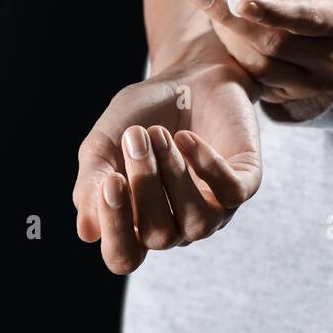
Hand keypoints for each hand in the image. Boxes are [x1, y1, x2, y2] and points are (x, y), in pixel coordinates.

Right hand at [73, 33, 261, 273]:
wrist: (188, 75)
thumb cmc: (142, 115)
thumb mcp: (105, 144)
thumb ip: (91, 185)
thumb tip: (87, 233)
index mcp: (139, 223)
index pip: (124, 257)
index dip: (116, 229)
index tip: (111, 181)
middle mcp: (179, 225)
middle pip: (160, 237)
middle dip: (145, 187)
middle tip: (136, 137)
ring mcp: (215, 207)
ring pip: (198, 222)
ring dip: (175, 177)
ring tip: (160, 134)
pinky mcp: (245, 182)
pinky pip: (232, 193)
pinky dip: (207, 166)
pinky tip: (186, 138)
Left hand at [185, 0, 332, 116]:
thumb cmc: (313, 4)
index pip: (306, 18)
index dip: (271, 11)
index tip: (238, 2)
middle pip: (277, 44)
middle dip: (234, 20)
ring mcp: (317, 84)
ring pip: (263, 67)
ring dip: (231, 40)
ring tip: (216, 15)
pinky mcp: (295, 98)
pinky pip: (258, 81)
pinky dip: (238, 58)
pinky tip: (229, 37)